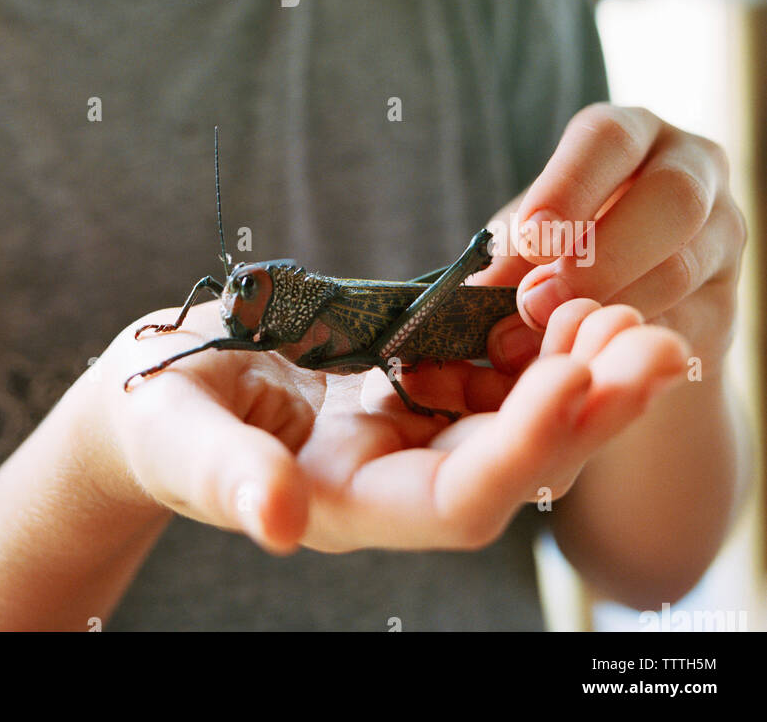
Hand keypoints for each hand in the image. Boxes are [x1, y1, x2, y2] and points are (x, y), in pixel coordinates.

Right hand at [91, 290, 688, 555]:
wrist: (158, 396)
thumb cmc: (158, 420)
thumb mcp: (182, 442)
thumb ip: (230, 481)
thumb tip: (278, 523)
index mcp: (349, 504)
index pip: (458, 496)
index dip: (522, 444)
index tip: (577, 374)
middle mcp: (399, 478)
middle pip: (517, 461)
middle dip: (592, 408)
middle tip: (656, 341)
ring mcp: (410, 430)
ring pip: (518, 411)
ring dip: (584, 366)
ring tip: (634, 310)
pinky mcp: (411, 384)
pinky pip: (490, 367)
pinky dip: (537, 333)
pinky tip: (574, 290)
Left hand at [483, 104, 745, 380]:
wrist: (619, 304)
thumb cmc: (562, 247)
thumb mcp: (530, 238)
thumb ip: (508, 258)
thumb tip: (476, 295)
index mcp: (632, 134)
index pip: (609, 138)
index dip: (569, 185)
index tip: (532, 236)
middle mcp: (691, 169)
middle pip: (672, 198)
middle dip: (602, 254)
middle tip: (537, 300)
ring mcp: (722, 234)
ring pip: (682, 267)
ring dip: (609, 308)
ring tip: (548, 337)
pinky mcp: (727, 302)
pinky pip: (689, 326)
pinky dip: (633, 345)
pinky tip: (590, 358)